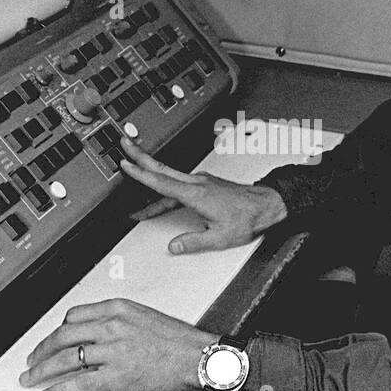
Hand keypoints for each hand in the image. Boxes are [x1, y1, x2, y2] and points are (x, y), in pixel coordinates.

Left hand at [18, 298, 218, 390]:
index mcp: (118, 308)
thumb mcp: (145, 316)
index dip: (58, 330)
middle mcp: (112, 326)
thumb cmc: (179, 340)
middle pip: (63, 336)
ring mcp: (113, 350)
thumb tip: (101, 334)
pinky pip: (79, 384)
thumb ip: (120, 321)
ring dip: (42, 370)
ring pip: (65, 359)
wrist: (198, 356)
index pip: (75, 315)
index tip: (52, 339)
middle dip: (41, 350)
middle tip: (31, 360)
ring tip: (31, 378)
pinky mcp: (117, 375)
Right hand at [118, 135, 287, 253]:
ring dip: (151, 169)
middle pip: (162, 168)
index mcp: (195, 194)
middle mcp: (197, 183)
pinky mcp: (206, 183)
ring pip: (170, 174)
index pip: (161, 183)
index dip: (140, 174)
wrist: (266, 205)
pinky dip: (165, 181)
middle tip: (124, 144)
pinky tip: (162, 187)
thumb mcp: (219, 237)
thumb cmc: (247, 218)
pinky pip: (179, 180)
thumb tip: (174, 246)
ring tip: (134, 169)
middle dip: (140, 156)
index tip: (125, 164)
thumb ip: (193, 242)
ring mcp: (201, 181)